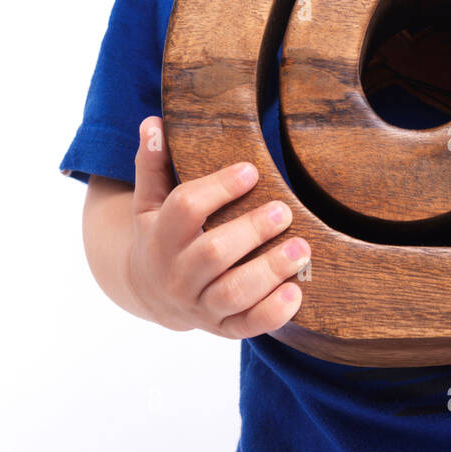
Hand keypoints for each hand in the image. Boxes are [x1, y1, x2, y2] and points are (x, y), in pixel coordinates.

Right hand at [127, 116, 311, 337]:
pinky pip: (247, 325)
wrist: (149, 292)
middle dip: (251, 230)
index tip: (251, 171)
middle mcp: (177, 274)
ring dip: (269, 270)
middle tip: (284, 210)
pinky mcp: (221, 328)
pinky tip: (296, 293)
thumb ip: (153, 164)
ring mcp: (199, 304)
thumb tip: (153, 123)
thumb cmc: (160, 234)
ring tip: (301, 248)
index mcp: (160, 236)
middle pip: (213, 252)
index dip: (218, 188)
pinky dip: (272, 314)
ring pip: (233, 292)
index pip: (185, 208)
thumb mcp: (149, 200)